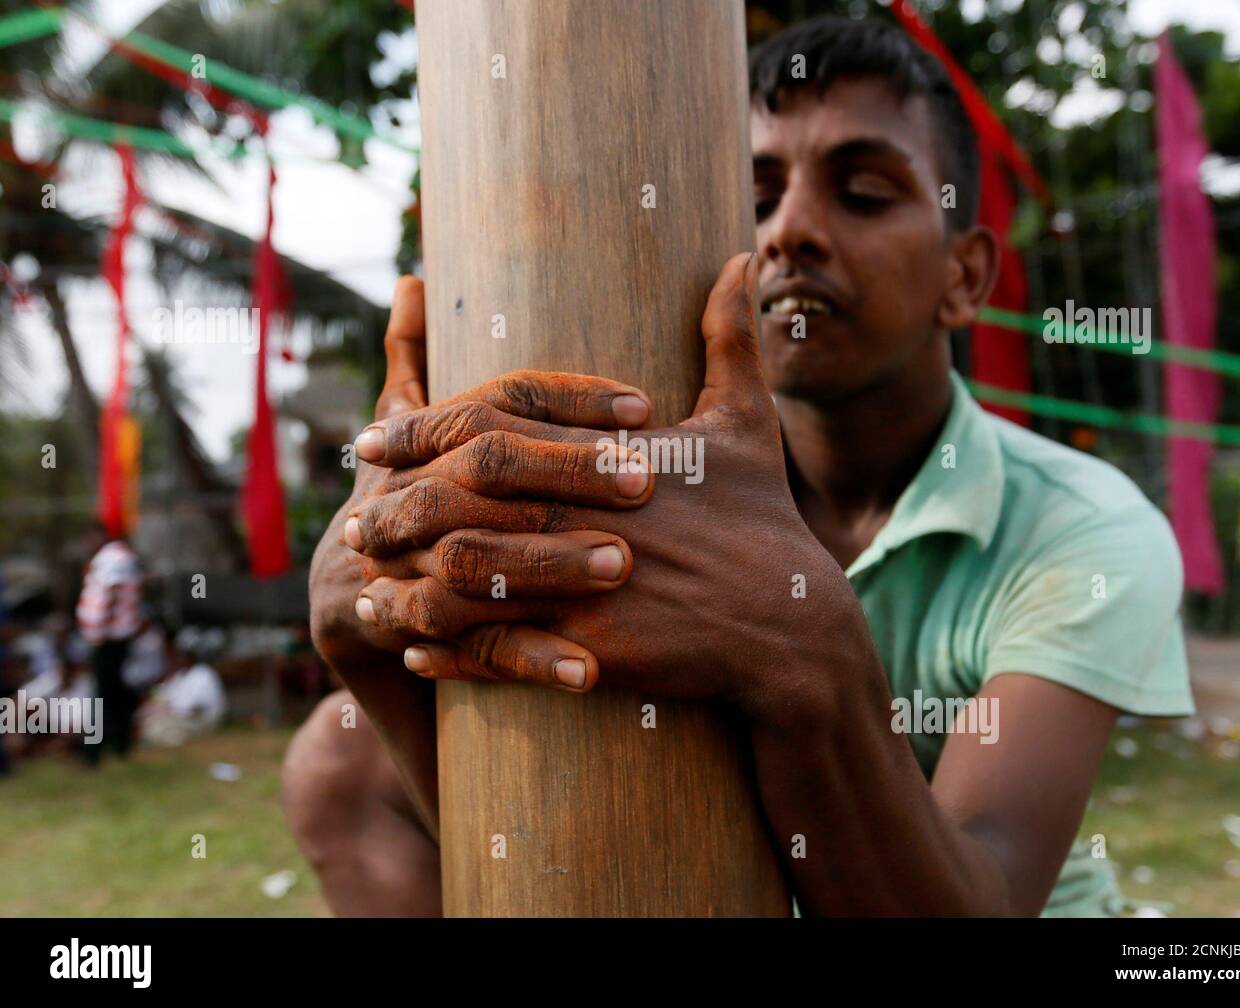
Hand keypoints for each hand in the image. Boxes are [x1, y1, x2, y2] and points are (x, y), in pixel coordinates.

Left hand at [353, 254, 870, 725]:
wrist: (792, 625)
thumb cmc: (764, 520)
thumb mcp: (746, 421)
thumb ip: (728, 338)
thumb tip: (737, 258)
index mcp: (598, 458)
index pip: (482, 430)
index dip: (417, 433)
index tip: (374, 439)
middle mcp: (576, 516)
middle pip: (451, 507)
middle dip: (393, 514)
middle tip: (356, 519)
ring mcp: (578, 587)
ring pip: (460, 585)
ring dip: (404, 589)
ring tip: (369, 590)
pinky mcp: (586, 651)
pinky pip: (495, 654)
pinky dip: (448, 655)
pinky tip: (416, 653)